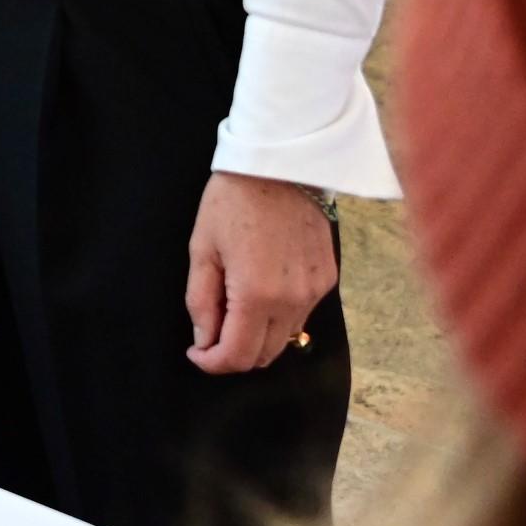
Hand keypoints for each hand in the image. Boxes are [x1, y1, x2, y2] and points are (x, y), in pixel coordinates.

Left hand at [186, 173, 336, 375]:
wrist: (280, 162)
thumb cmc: (232, 200)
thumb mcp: (202, 248)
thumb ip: (201, 301)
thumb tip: (205, 340)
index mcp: (256, 294)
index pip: (238, 356)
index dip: (213, 363)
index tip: (197, 352)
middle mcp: (293, 300)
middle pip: (265, 355)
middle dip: (235, 353)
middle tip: (212, 329)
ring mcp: (316, 291)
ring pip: (285, 338)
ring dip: (258, 335)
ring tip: (235, 305)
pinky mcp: (328, 279)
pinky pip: (301, 315)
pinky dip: (279, 315)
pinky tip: (261, 289)